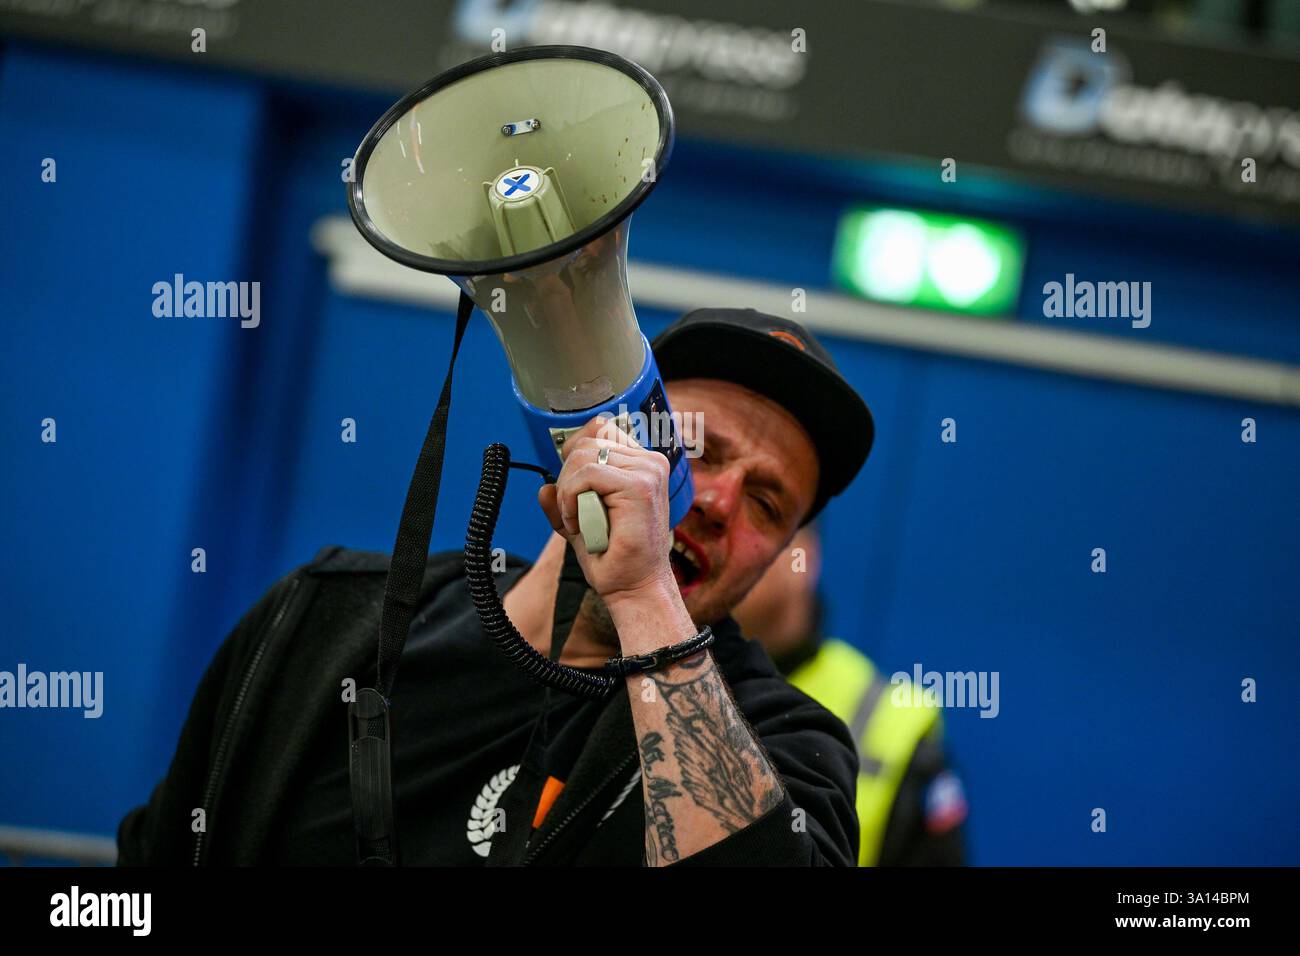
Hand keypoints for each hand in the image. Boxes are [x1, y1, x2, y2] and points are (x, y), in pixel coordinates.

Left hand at [538, 415, 674, 607]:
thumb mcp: (579, 520)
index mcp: (642, 463)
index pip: (600, 429)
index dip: (574, 454)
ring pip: (583, 456)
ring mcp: (648, 471)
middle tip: (573, 514)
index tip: (570, 490)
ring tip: (578, 521)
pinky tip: (579, 522)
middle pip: (587, 441)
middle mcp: (649, 462)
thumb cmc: (613, 557)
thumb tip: (544, 488)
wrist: (634, 587)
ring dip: (568, 492)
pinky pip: (587, 474)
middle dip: (567, 478)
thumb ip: (563, 500)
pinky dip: (572, 499)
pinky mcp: (640, 486)